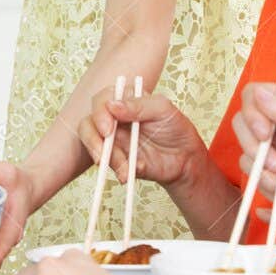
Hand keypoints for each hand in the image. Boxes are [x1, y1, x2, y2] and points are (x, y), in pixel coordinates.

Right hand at [78, 87, 207, 187]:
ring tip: (125, 169)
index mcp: (125, 101)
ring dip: (107, 159)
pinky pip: (108, 165)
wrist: (186, 159)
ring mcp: (114, 140)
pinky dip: (117, 170)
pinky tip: (128, 174)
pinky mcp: (117, 159)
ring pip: (94, 146)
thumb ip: (139, 105)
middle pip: (89, 123)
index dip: (100, 113)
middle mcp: (114, 120)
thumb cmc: (176, 128)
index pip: (102, 100)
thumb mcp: (163, 109)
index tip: (108, 128)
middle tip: (102, 152)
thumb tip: (112, 106)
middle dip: (92, 138)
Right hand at [232, 83, 275, 231]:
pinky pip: (257, 182)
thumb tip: (259, 93)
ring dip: (269, 179)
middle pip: (242, 127)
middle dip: (257, 152)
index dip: (252, 113)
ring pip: (248, 159)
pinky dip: (274, 194)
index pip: (254, 95)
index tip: (265, 134)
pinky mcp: (275, 178)